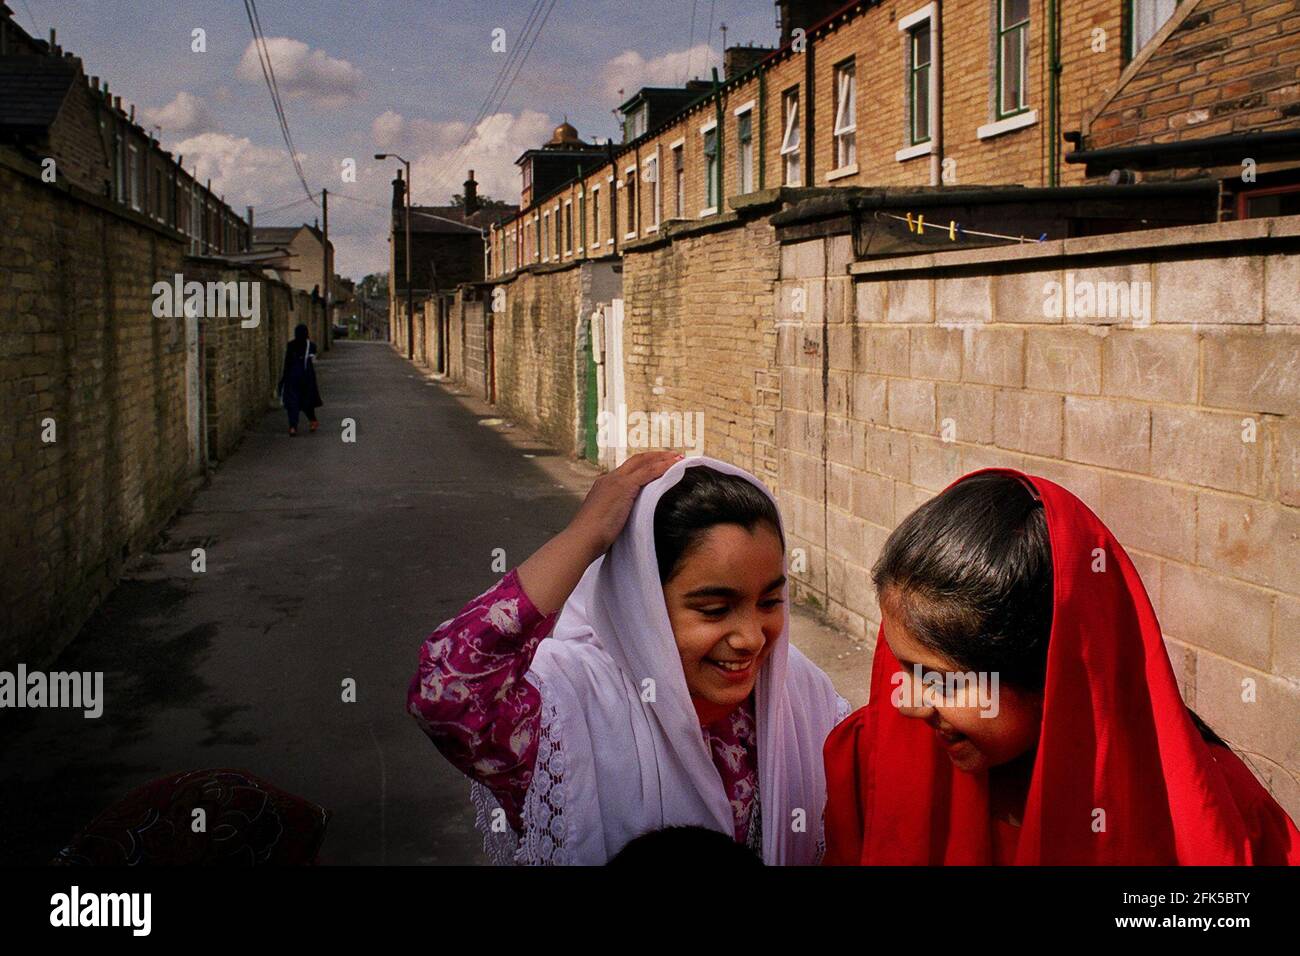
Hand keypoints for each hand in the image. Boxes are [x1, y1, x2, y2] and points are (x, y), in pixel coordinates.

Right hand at [566, 451, 682, 558]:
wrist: (583, 539)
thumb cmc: (592, 538)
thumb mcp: (606, 521)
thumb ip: (617, 515)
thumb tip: (627, 521)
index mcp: (604, 486)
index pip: (628, 470)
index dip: (644, 465)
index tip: (658, 465)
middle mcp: (609, 479)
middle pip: (636, 460)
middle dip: (655, 456)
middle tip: (673, 455)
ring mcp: (616, 481)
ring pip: (644, 462)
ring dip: (663, 458)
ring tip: (679, 457)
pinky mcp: (624, 487)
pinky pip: (648, 472)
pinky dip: (663, 466)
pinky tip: (675, 464)